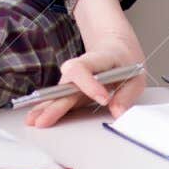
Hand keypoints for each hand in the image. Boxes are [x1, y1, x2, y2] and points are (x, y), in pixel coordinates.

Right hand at [26, 0, 146, 127]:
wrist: (116, 48)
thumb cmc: (125, 61)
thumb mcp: (135, 76)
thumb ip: (127, 95)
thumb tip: (118, 112)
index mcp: (99, 59)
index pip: (84, 68)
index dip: (90, 84)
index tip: (104, 99)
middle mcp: (82, 68)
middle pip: (66, 84)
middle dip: (56, 103)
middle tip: (47, 119)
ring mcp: (76, 80)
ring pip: (59, 92)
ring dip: (46, 107)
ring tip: (33, 121)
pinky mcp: (73, 91)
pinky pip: (60, 99)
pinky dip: (48, 108)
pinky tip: (36, 117)